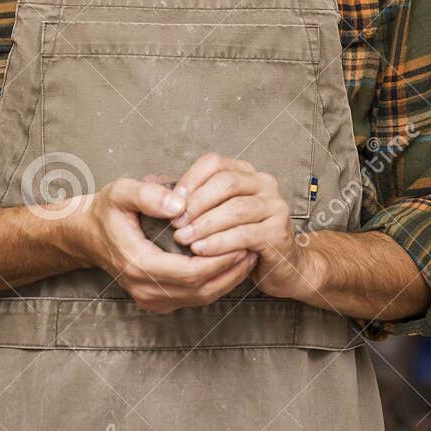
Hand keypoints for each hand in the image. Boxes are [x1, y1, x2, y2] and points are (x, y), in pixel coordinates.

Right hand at [74, 176, 255, 313]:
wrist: (89, 235)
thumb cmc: (108, 212)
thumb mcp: (121, 192)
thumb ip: (148, 195)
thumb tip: (178, 205)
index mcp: (138, 265)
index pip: (190, 271)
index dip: (219, 258)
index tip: (240, 238)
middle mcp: (146, 290)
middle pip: (201, 288)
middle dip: (230, 268)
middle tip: (253, 243)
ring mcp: (152, 300)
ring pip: (202, 297)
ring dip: (229, 278)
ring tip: (249, 252)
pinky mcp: (160, 301)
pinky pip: (196, 297)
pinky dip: (218, 282)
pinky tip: (232, 263)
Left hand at [167, 153, 320, 301]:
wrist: (279, 267)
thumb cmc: (241, 239)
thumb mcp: (214, 213)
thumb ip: (189, 199)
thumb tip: (151, 185)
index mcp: (245, 173)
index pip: (214, 163)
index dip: (190, 180)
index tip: (170, 202)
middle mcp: (263, 184)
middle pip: (226, 183)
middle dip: (196, 203)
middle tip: (174, 223)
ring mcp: (274, 207)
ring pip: (235, 209)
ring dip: (205, 224)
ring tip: (183, 238)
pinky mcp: (279, 232)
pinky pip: (245, 235)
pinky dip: (219, 243)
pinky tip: (201, 250)